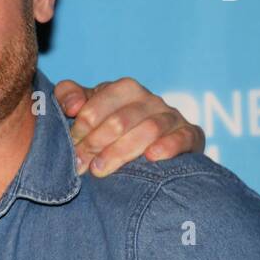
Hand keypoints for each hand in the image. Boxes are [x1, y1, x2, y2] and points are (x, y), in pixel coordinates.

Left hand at [54, 77, 204, 176]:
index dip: (80, 130)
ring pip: (148, 129)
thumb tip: (71, 106)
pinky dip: (168, 146)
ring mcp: (172, 117)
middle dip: (95, 144)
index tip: (71, 150)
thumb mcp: (88, 107)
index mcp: (124, 89)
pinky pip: (183, 137)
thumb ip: (69, 96)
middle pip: (120, 120)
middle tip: (81, 166)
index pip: (97, 106)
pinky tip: (152, 157)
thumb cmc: (111, 124)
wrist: (154, 145)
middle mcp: (150, 99)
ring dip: (121, 151)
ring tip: (100, 170)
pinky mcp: (191, 135)